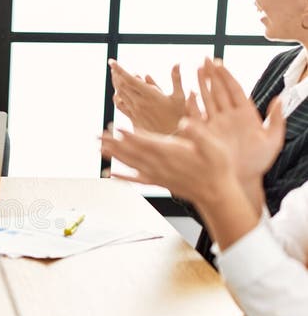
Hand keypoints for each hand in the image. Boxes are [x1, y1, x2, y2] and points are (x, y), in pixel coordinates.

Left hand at [100, 119, 235, 206]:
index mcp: (171, 152)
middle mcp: (160, 164)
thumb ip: (197, 133)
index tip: (115, 127)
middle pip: (132, 151)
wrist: (216, 193)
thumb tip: (183, 122)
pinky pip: (136, 179)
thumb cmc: (217, 167)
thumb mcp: (213, 146)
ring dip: (114, 155)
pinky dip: (122, 177)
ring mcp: (157, 174)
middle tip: (98, 135)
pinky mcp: (158, 182)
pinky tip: (110, 175)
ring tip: (99, 148)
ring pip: (131, 163)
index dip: (130, 134)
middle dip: (114, 143)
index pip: (146, 141)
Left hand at [108, 59, 185, 132]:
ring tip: (115, 76)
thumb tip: (177, 63)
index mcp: (150, 95)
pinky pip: (120, 106)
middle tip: (113, 67)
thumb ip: (176, 78)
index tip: (111, 61)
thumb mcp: (180, 96)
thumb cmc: (178, 116)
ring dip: (116, 84)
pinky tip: (118, 93)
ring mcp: (135, 110)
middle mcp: (139, 102)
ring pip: (119, 94)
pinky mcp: (133, 117)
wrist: (172, 137)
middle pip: (121, 85)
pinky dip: (117, 97)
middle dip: (116, 74)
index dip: (119, 69)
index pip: (130, 79)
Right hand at [194, 58, 284, 183]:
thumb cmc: (259, 162)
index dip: (226, 76)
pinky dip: (193, 106)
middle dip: (211, 74)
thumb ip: (276, 120)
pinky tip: (190, 94)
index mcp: (245, 114)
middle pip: (219, 90)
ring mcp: (216, 124)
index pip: (234, 89)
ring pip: (208, 99)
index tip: (219, 63)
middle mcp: (229, 116)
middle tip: (204, 59)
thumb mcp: (273, 140)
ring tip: (195, 69)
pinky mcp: (207, 134)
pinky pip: (199, 117)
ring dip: (201, 84)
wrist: (243, 179)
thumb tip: (280, 99)